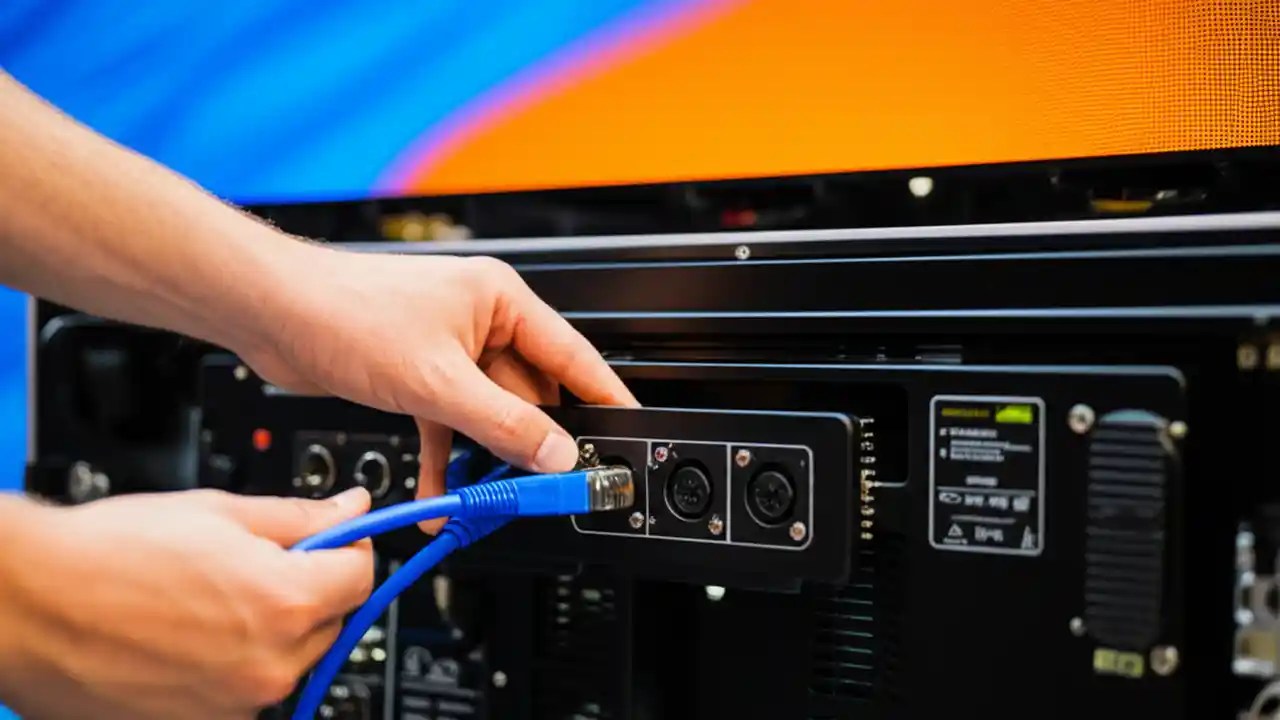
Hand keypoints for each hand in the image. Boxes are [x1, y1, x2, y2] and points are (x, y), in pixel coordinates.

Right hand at [0, 488, 373, 719]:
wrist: (27, 607)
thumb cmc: (108, 554)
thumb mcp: (219, 512)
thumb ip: (300, 517)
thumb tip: (350, 509)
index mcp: (286, 602)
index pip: (361, 576)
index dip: (346, 548)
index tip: (330, 538)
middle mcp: (270, 665)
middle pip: (329, 620)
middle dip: (305, 588)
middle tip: (251, 563)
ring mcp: (236, 705)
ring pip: (287, 658)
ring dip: (267, 630)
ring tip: (203, 600)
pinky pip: (244, 691)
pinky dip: (230, 665)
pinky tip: (184, 636)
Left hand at [239, 247, 637, 525]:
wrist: (270, 314)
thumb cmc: (343, 311)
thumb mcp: (436, 381)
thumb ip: (502, 423)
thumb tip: (553, 453)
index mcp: (501, 302)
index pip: (572, 356)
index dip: (603, 398)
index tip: (625, 433)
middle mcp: (480, 324)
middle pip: (529, 396)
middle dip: (530, 446)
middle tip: (544, 487)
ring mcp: (448, 352)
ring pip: (488, 417)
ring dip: (484, 461)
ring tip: (487, 500)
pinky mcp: (417, 377)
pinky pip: (450, 426)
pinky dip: (448, 461)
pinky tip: (444, 495)